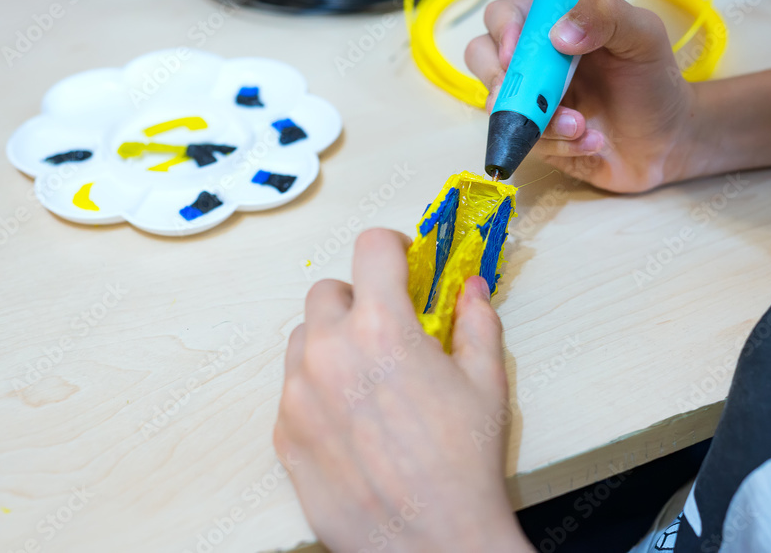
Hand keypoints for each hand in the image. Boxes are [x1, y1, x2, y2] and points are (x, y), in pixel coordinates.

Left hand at [274, 229, 532, 552]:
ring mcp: (298, 394)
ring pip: (303, 338)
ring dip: (332, 341)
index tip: (402, 260)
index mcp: (381, 328)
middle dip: (359, 300)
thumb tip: (471, 289)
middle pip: (328, 291)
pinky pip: (292, 388)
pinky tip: (352, 418)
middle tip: (389, 328)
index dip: (392, 246)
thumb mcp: (485, 382)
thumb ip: (476, 321)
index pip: (371, 247)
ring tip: (369, 377)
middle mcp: (329, 352)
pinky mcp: (284, 433)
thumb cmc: (462, 465)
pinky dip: (317, 388)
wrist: (432, 541)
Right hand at [465, 0, 704, 192]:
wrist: (667, 142)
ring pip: (498, 105)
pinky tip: (591, 142)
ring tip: (582, 127)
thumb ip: (608, 16)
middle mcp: (533, 58)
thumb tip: (559, 34)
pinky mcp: (536, 136)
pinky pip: (523, 141)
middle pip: (480, 56)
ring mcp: (531, 98)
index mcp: (553, 21)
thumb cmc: (654, 81)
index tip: (515, 53)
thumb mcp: (644, 36)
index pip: (504, 13)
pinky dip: (558, 144)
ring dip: (539, 120)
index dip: (503, 30)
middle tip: (532, 99)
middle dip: (501, 81)